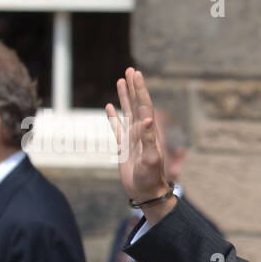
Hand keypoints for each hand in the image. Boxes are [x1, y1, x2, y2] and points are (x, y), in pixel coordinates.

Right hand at [106, 67, 173, 224]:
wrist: (146, 192)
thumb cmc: (150, 177)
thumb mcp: (151, 159)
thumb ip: (150, 139)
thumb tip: (149, 119)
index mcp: (147, 131)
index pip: (143, 105)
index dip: (140, 89)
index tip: (136, 73)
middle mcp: (141, 131)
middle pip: (136, 104)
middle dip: (133, 87)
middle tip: (131, 70)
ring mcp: (132, 137)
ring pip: (126, 112)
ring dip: (124, 96)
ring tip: (121, 80)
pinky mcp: (123, 146)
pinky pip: (117, 127)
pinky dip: (113, 116)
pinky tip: (109, 106)